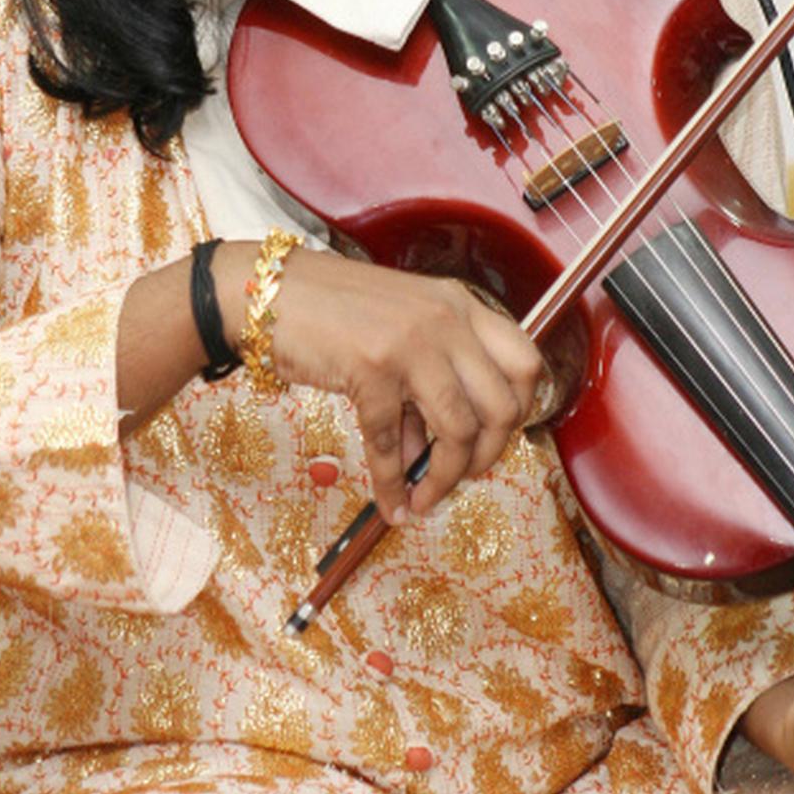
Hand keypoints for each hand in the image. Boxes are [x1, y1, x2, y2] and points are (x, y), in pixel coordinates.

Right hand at [229, 249, 542, 524]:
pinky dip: (391, 484)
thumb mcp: (399, 329)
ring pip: (459, 430)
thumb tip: (431, 455)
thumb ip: (427, 379)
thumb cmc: (331, 309)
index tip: (497, 440)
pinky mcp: (372, 369)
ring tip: (426, 497)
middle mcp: (447, 319)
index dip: (520, 412)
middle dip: (489, 455)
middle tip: (464, 475)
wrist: (269, 290)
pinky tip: (390, 502)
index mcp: (460, 304)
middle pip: (504, 404)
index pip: (525, 362)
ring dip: (445, 478)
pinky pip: (392, 444)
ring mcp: (412, 342)